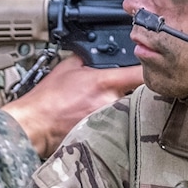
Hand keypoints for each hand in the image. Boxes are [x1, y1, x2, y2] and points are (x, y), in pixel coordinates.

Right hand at [3, 55, 143, 154]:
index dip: (148, 69)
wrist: (37, 124)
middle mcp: (111, 101)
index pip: (140, 74)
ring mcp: (110, 119)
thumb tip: (96, 54)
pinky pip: (116, 120)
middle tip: (119, 86)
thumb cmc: (48, 99)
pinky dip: (110, 116)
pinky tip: (96, 114)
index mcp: (104, 82)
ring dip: (120, 102)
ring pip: (127, 107)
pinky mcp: (105, 133)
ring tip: (101, 102)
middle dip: (131, 87)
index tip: (150, 67)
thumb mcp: (67, 67)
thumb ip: (87, 58)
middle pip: (137, 92)